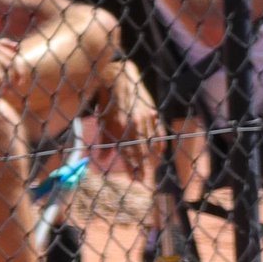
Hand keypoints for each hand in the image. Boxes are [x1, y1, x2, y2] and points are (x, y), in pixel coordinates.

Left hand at [94, 59, 160, 178]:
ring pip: (152, 144)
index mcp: (124, 127)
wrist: (119, 78)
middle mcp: (137, 125)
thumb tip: (103, 157)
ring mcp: (148, 119)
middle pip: (144, 153)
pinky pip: (159, 133)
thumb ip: (105, 139)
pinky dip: (159, 144)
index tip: (140, 183)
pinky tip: (159, 153)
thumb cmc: (108, 100)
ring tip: (152, 171)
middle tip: (148, 183)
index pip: (132, 155)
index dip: (136, 170)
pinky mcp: (154, 113)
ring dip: (152, 159)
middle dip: (147, 169)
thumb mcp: (103, 120)